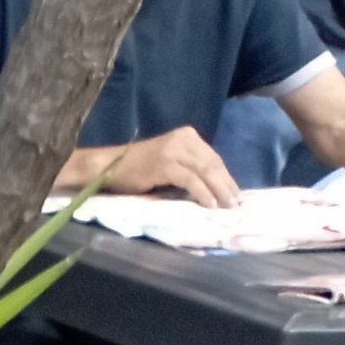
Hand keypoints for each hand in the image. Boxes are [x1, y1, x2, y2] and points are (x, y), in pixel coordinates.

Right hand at [97, 128, 243, 209]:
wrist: (109, 168)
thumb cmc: (136, 170)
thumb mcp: (169, 164)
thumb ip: (188, 169)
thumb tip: (210, 188)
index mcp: (187, 137)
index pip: (213, 158)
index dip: (226, 177)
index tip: (235, 195)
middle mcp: (184, 139)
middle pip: (213, 163)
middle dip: (226, 185)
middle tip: (236, 205)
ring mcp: (174, 150)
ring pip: (205, 171)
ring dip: (219, 191)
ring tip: (227, 208)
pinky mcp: (165, 163)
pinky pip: (190, 179)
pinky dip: (202, 193)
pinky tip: (210, 205)